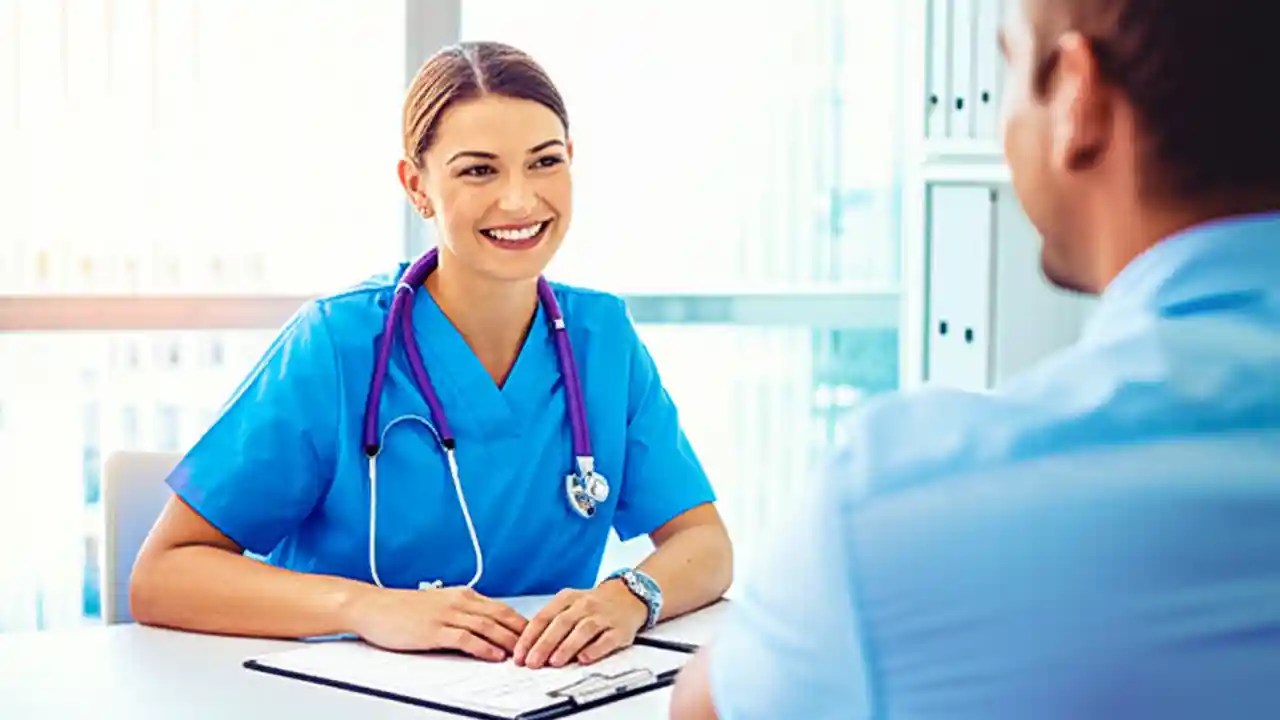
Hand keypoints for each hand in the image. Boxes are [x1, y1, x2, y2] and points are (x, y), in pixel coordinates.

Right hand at [344, 585, 527, 660]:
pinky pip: (465, 638)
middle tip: (538, 648)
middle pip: (501, 616)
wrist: (371, 606)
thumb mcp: (439, 605)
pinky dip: (483, 647)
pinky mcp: (434, 629)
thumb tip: (485, 629)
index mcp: (462, 595)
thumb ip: (462, 613)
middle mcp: (459, 601)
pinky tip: (494, 656)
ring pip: (488, 626)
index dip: (521, 623)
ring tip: (522, 656)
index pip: (501, 608)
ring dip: (508, 642)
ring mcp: (446, 614)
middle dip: (522, 634)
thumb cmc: (401, 608)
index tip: (536, 636)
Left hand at [513, 582, 647, 668]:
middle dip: (544, 644)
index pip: (544, 617)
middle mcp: (584, 605)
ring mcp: (603, 616)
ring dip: (567, 646)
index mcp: (567, 598)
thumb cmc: (593, 605)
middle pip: (561, 623)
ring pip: (583, 630)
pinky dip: (595, 649)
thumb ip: (551, 623)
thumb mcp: (569, 605)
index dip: (529, 637)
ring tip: (554, 662)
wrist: (629, 596)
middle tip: (532, 662)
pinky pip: (607, 639)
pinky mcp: (620, 629)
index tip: (519, 655)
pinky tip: (584, 659)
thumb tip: (529, 648)